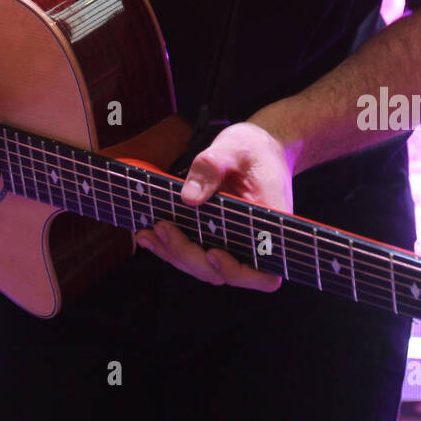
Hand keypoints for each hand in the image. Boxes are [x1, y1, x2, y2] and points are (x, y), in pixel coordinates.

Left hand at [135, 121, 292, 289]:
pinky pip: (197, 252)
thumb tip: (189, 197)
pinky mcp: (218, 238)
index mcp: (270, 227)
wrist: (259, 148)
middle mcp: (255, 243)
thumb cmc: (255, 150)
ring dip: (175, 255)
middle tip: (162, 227)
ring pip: (205, 267)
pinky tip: (150, 235)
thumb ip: (212, 167)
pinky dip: (172, 248)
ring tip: (149, 233)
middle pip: (223, 272)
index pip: (262, 272)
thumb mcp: (234, 149)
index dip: (235, 271)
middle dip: (188, 256)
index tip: (212, 253)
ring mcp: (235, 244)